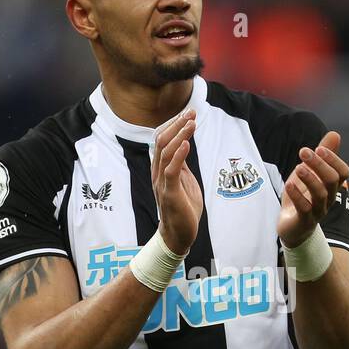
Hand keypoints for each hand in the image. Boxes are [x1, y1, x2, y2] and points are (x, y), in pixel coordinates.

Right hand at [151, 109, 202, 255]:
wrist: (179, 236)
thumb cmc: (183, 209)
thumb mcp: (184, 181)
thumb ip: (181, 164)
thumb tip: (184, 145)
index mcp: (161, 169)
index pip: (162, 140)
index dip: (174, 125)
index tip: (188, 113)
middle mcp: (157, 173)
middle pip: (161, 141)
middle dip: (176, 124)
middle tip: (191, 112)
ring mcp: (162, 183)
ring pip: (165, 152)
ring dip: (179, 135)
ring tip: (191, 123)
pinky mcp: (169, 193)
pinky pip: (171, 170)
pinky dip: (178, 155)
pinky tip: (186, 143)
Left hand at [277, 130, 348, 247]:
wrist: (291, 227)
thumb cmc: (303, 196)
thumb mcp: (310, 173)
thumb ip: (322, 155)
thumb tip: (335, 134)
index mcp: (331, 186)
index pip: (343, 172)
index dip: (334, 159)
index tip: (319, 148)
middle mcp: (328, 198)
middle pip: (332, 181)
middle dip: (319, 164)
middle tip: (304, 152)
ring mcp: (317, 211)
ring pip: (320, 194)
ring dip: (310, 178)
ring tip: (298, 167)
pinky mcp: (304, 221)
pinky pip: (304, 208)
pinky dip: (297, 195)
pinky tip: (289, 184)